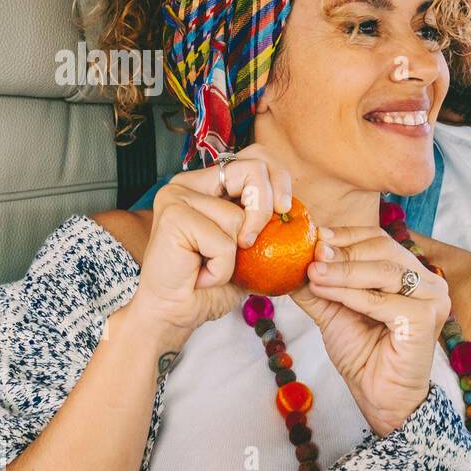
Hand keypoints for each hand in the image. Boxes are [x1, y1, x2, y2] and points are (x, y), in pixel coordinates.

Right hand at [130, 144, 292, 339]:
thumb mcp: (251, 248)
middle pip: (253, 169)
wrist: (176, 313)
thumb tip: (298, 210)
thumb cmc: (213, 283)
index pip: (256, 157)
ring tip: (210, 265)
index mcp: (210, 183)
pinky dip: (222, 269)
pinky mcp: (172, 216)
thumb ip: (267, 223)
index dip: (279, 179)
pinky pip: (224, 241)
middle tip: (250, 244)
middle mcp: (190, 182)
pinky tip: (201, 274)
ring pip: (239, 216)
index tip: (285, 209)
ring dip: (236, 256)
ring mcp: (177, 195)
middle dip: (265, 211)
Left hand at [291, 226, 450, 437]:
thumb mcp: (333, 310)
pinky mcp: (425, 319)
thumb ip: (317, 284)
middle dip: (342, 252)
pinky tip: (325, 292)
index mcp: (412, 273)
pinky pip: (382, 300)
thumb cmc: (364, 355)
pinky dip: (350, 294)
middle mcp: (429, 281)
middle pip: (383, 249)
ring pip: (382, 271)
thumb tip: (289, 258)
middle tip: (310, 256)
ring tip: (312, 273)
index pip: (379, 240)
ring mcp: (432, 298)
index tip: (314, 239)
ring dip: (342, 272)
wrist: (380, 397)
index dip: (346, 235)